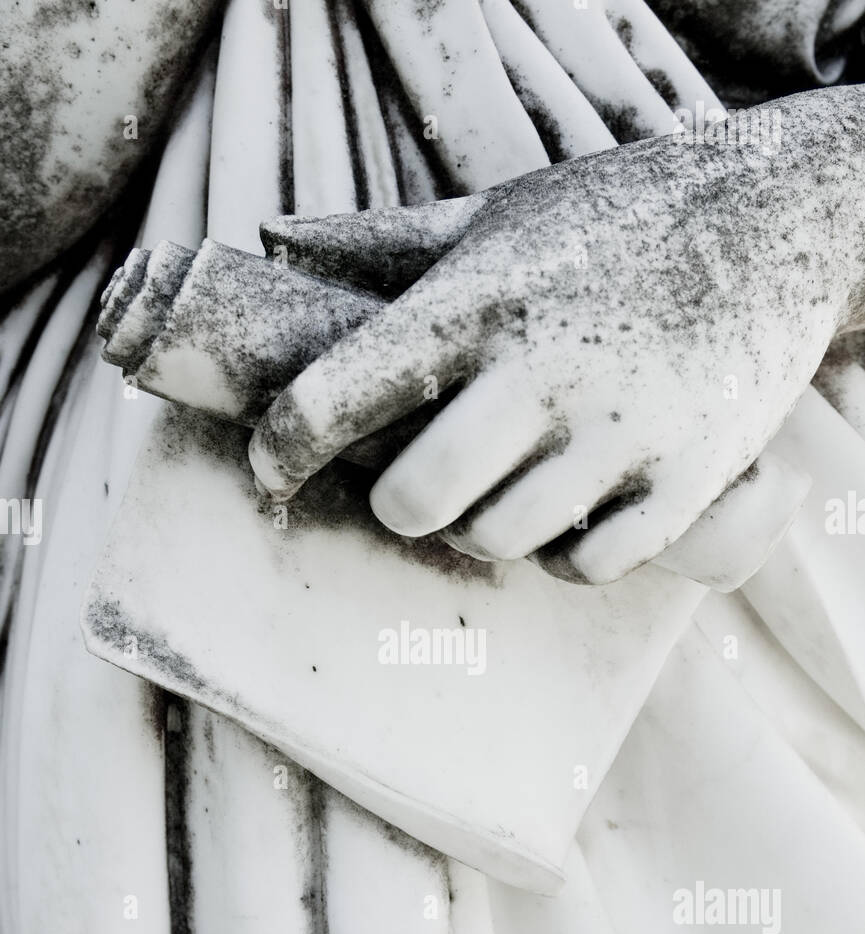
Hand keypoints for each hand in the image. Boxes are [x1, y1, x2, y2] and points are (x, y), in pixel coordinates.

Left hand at [249, 87, 864, 583]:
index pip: (331, 399)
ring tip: (501, 494)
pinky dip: (566, 556)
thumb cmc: (617, 219)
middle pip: (414, 499)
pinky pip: (591, 566)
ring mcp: (617, 433)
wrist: (777, 220)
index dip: (279, 449)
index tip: (271, 468)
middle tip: (408, 488)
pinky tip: (569, 519)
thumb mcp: (497, 214)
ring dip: (485, 529)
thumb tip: (272, 242)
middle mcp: (538, 373)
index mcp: (473, 304)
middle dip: (396, 506)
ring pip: (501, 539)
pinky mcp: (684, 480)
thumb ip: (383, 242)